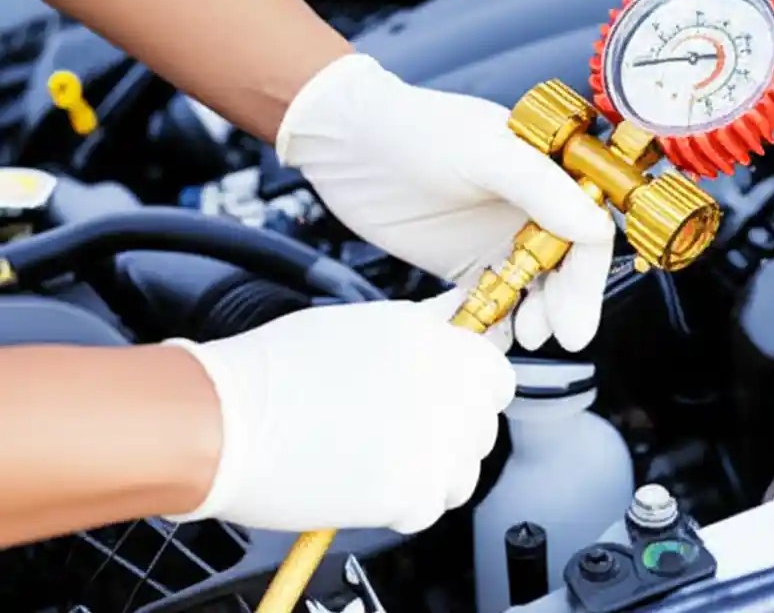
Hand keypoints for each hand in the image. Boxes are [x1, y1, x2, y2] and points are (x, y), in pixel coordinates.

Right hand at [161, 291, 514, 533]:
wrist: (221, 421)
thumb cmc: (272, 371)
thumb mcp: (360, 326)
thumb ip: (420, 332)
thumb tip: (453, 326)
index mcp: (434, 341)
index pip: (495, 375)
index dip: (473, 391)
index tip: (452, 399)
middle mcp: (445, 387)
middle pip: (483, 425)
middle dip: (450, 432)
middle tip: (401, 431)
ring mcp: (435, 441)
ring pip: (463, 471)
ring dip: (430, 469)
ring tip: (375, 455)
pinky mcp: (414, 490)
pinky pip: (429, 505)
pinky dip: (400, 503)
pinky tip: (361, 479)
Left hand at [276, 54, 614, 351]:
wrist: (346, 141)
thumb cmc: (418, 129)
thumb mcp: (484, 152)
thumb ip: (541, 188)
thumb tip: (594, 226)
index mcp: (551, 176)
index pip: (587, 235)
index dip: (585, 280)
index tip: (574, 319)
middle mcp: (534, 211)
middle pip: (565, 271)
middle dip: (560, 308)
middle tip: (544, 335)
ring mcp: (500, 240)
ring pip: (531, 292)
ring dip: (527, 318)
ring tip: (514, 336)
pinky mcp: (465, 266)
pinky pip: (489, 304)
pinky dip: (488, 324)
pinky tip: (475, 335)